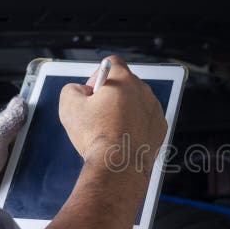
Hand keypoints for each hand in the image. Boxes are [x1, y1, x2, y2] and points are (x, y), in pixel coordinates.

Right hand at [59, 56, 166, 179]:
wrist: (119, 166)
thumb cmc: (97, 137)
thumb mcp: (69, 106)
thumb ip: (72, 89)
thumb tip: (79, 90)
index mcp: (123, 80)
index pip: (112, 63)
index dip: (97, 75)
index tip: (92, 93)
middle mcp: (143, 91)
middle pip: (125, 83)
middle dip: (110, 95)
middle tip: (98, 115)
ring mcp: (155, 109)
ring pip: (136, 102)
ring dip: (124, 110)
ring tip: (110, 130)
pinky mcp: (160, 126)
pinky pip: (146, 118)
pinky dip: (136, 125)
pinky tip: (123, 138)